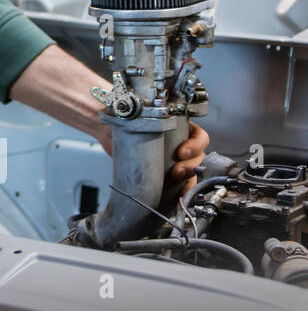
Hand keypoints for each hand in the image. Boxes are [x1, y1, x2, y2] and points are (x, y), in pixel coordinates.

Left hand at [93, 120, 208, 193]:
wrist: (111, 136)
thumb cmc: (126, 123)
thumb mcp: (134, 119)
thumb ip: (138, 118)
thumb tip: (129, 115)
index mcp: (180, 128)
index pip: (199, 136)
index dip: (195, 145)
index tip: (181, 153)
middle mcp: (181, 143)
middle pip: (199, 156)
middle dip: (191, 166)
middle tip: (177, 172)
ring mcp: (177, 159)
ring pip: (194, 170)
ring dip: (188, 179)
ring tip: (176, 181)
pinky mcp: (170, 174)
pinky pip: (184, 183)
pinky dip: (184, 190)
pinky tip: (178, 195)